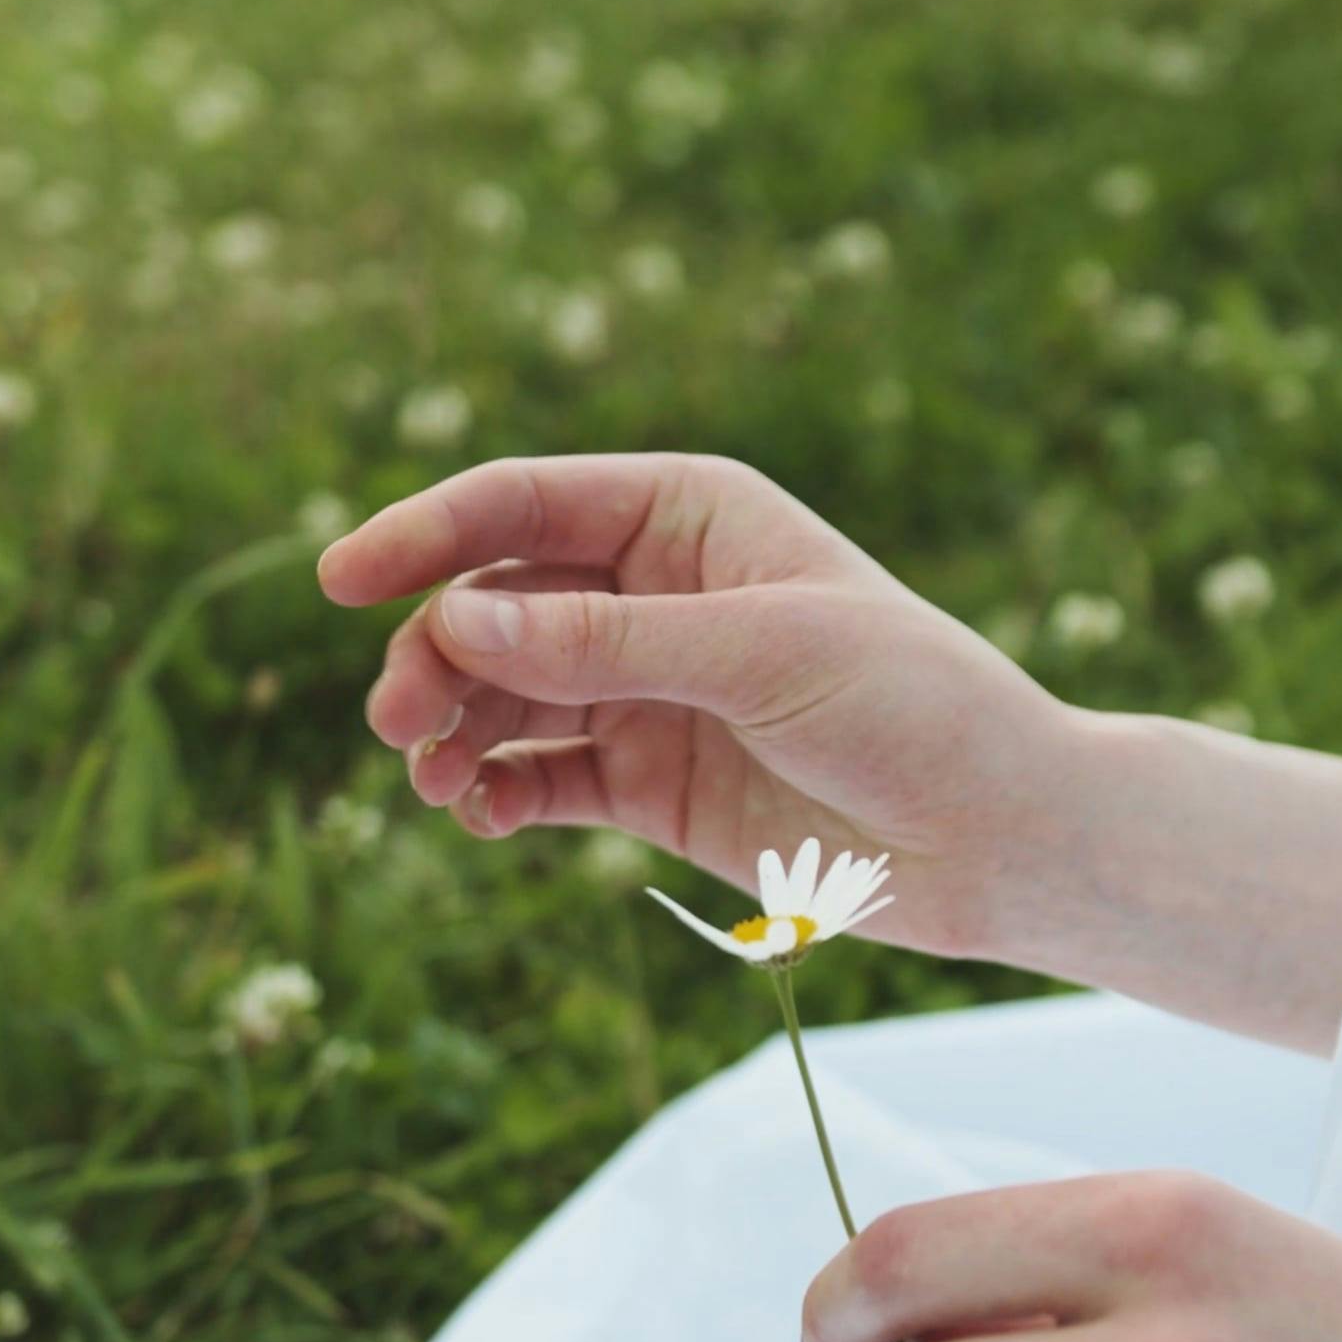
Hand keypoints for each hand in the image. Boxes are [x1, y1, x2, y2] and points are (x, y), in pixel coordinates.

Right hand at [317, 450, 1085, 963]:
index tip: (339, 581)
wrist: (1003, 836)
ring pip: (503, 693)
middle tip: (401, 726)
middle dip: (433, 655)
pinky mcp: (652, 781)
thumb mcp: (763, 656)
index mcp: (689, 513)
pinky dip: (496, 793)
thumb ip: (608, 641)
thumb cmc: (915, 708)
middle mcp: (655, 592)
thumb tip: (459, 619)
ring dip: (452, 730)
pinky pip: (540, 776)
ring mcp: (648, 689)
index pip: (524, 504)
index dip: (425, 534)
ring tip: (434, 783)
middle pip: (494, 604)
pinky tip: (480, 818)